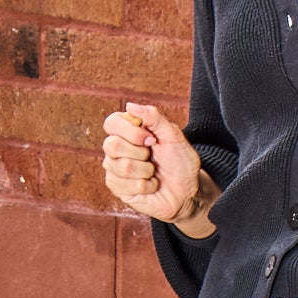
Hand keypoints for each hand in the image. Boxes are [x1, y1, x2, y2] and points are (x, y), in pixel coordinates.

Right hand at [101, 104, 209, 229]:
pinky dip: (147, 185)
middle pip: (112, 145)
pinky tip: (150, 185)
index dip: (131, 131)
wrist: (186, 191)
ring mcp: (114, 169)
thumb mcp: (173, 136)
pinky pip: (127, 185)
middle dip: (141, 153)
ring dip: (147, 170)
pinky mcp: (118, 188)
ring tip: (153, 172)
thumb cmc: (179, 162)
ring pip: (123, 167)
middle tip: (152, 157)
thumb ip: (154, 118)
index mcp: (126, 131)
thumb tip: (130, 106)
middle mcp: (116, 149)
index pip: (111, 123)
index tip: (152, 139)